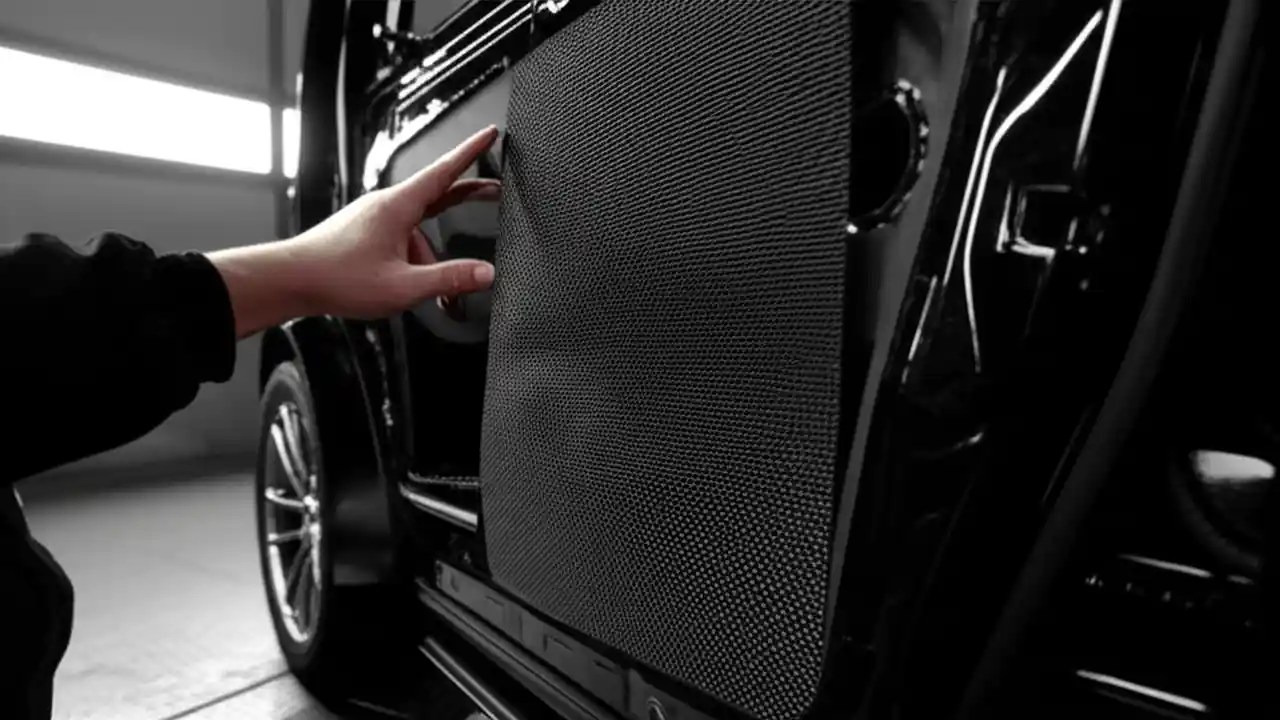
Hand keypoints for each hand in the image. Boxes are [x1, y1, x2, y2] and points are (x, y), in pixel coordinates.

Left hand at [210, 126, 500, 337]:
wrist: (290, 280)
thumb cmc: (337, 278)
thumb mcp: (403, 285)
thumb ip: (449, 279)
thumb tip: (484, 274)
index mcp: (398, 207)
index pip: (445, 172)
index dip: (471, 152)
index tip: (490, 134)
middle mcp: (386, 205)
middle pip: (437, 194)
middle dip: (467, 194)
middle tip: (493, 190)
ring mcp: (373, 217)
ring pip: (417, 230)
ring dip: (430, 258)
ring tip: (431, 292)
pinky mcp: (364, 232)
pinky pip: (400, 240)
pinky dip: (412, 261)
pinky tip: (408, 286)